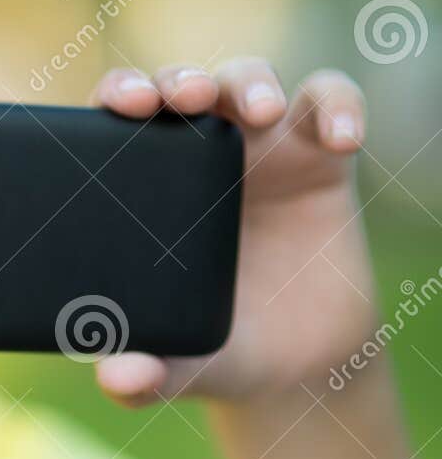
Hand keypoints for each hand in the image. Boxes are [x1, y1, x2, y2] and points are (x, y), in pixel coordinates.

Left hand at [89, 60, 377, 403]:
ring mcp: (261, 149)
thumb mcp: (181, 366)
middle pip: (182, 86)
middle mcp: (196, 155)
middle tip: (182, 97)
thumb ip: (145, 377)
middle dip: (178, 78)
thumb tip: (116, 380)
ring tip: (257, 112)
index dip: (116, 96)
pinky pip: (329, 105)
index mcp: (144, 186)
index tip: (118, 104)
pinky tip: (342, 139)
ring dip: (249, 83)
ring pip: (248, 82)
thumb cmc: (218, 348)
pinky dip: (338, 106)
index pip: (119, 120)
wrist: (299, 365)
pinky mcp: (321, 159)